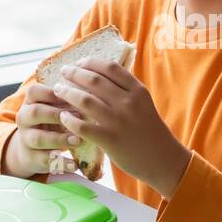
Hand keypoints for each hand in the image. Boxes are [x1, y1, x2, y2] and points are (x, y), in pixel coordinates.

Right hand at [4, 82, 83, 177]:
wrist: (32, 149)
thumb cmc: (51, 121)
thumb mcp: (54, 108)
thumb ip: (66, 101)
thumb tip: (92, 96)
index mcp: (30, 102)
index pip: (33, 91)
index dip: (50, 92)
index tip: (69, 95)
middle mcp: (24, 119)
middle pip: (35, 113)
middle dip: (56, 115)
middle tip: (78, 117)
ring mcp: (26, 138)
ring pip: (38, 138)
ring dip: (59, 139)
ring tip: (78, 141)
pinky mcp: (32, 157)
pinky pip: (45, 160)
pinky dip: (61, 163)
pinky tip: (74, 165)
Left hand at [50, 58, 190, 197]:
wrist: (162, 159)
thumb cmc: (151, 131)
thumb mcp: (144, 104)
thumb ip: (127, 91)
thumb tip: (102, 76)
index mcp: (138, 91)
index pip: (110, 67)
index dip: (91, 62)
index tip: (79, 62)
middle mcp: (128, 103)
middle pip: (94, 80)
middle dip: (75, 73)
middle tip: (64, 72)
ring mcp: (118, 121)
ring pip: (85, 100)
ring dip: (67, 92)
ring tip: (58, 90)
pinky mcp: (110, 140)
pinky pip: (82, 126)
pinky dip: (69, 120)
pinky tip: (63, 117)